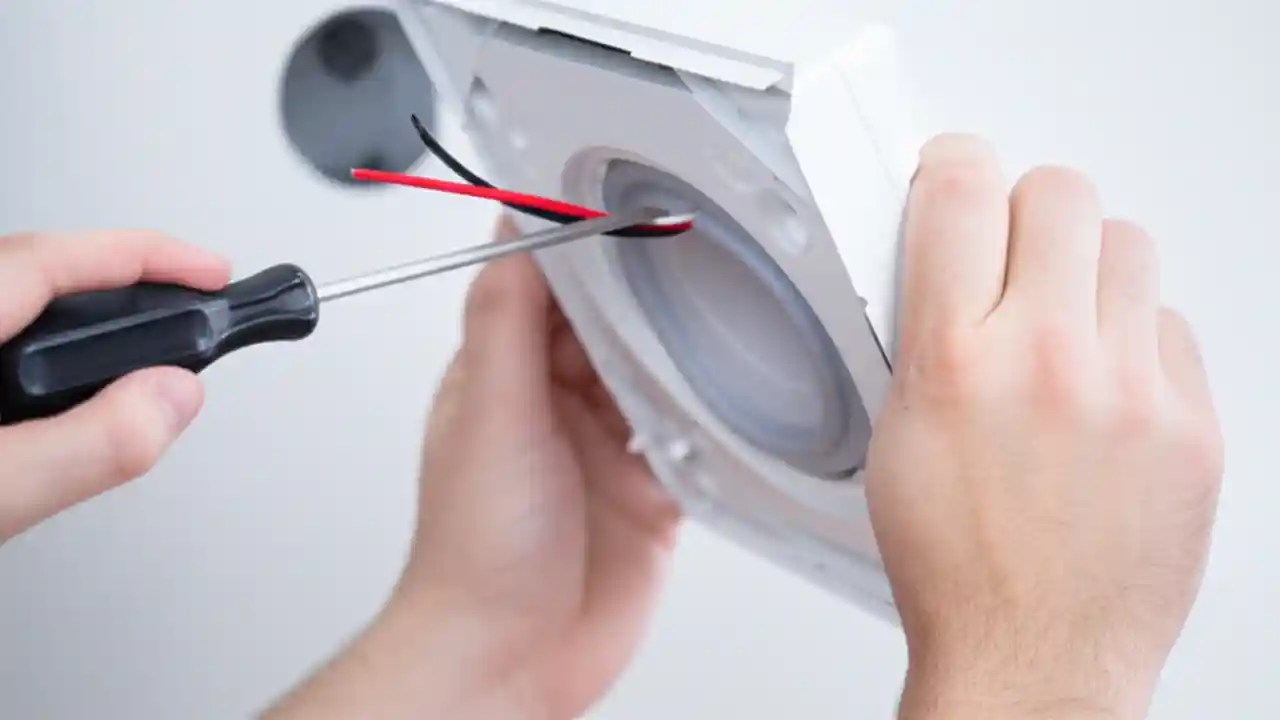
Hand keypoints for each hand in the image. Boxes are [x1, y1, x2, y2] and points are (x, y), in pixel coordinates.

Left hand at [0, 230, 229, 541]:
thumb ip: (88, 443)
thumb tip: (173, 397)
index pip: (57, 259)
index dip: (149, 257)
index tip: (216, 274)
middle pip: (40, 274)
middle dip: (132, 285)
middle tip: (204, 303)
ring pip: (20, 312)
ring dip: (93, 327)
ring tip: (154, 350)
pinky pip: (9, 349)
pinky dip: (58, 365)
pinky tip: (75, 395)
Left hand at [268, 218, 680, 719]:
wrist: (511, 654)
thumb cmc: (475, 551)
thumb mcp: (491, 415)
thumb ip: (508, 323)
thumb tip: (515, 232)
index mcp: (507, 375)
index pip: (547, 286)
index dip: (582, 242)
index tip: (624, 202)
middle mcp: (556, 405)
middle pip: (612, 325)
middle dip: (648, 292)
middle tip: (693, 247)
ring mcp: (605, 448)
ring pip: (657, 376)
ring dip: (683, 353)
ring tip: (720, 312)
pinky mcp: (649, 492)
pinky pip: (691, 438)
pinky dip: (712, 420)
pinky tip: (728, 399)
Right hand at [867, 137, 1223, 718]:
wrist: (1036, 658)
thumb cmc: (956, 567)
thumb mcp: (896, 438)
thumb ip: (924, 334)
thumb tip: (949, 263)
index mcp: (953, 362)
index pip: (961, 190)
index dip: (953, 168)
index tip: (955, 175)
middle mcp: (1049, 362)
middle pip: (1059, 193)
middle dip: (1026, 212)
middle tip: (1014, 252)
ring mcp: (1134, 391)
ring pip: (1126, 245)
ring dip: (1088, 268)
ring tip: (1066, 324)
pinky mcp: (1195, 425)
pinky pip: (1170, 326)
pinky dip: (1137, 340)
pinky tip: (1106, 388)